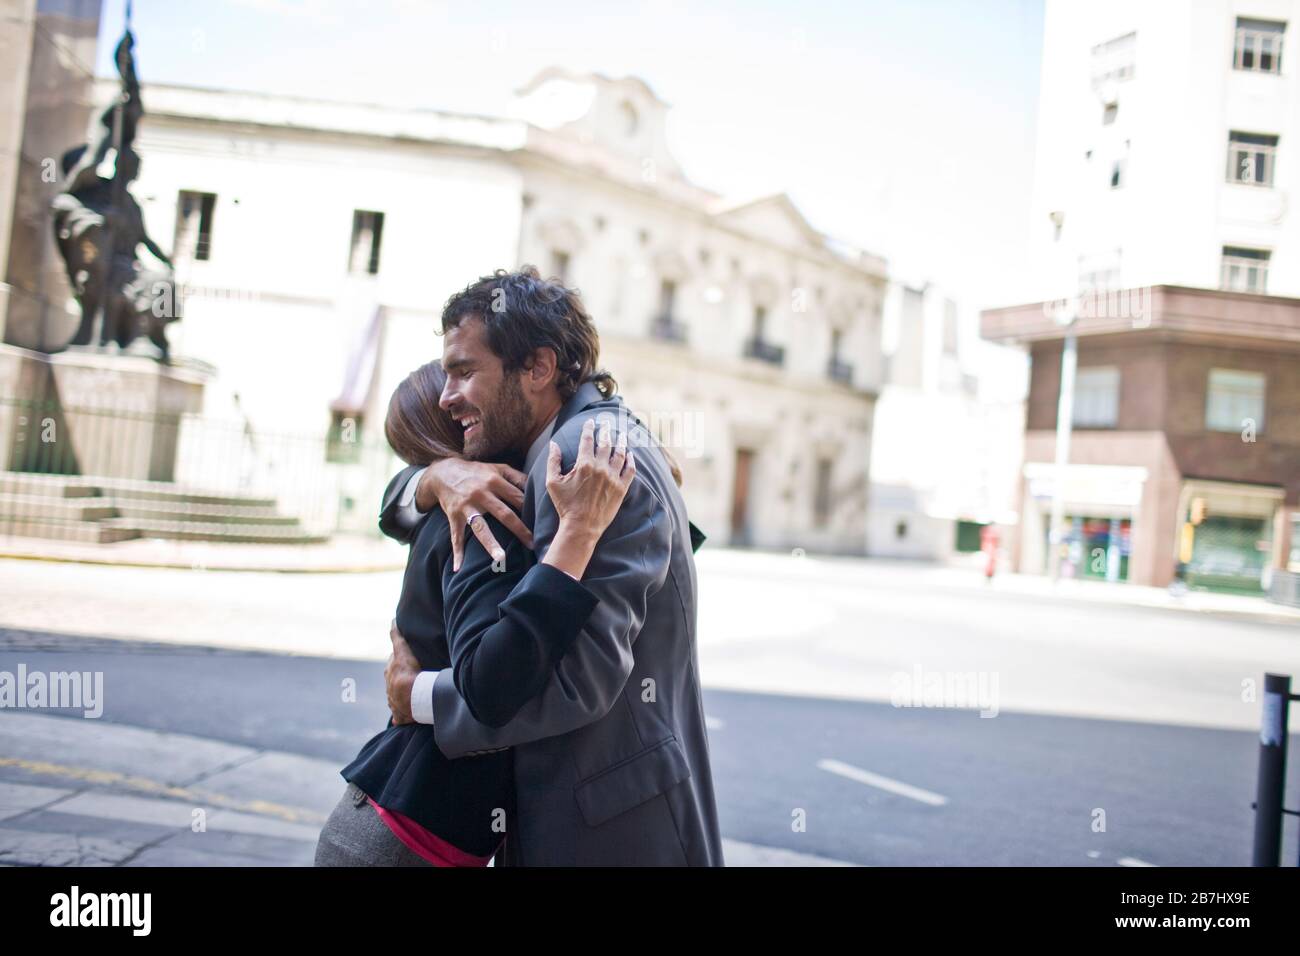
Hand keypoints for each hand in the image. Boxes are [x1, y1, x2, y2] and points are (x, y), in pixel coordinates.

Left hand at [385, 621, 419, 724]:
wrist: (413, 696)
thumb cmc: (409, 672)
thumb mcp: (402, 650)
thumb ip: (396, 636)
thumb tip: (392, 621)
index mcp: (390, 673)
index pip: (394, 664)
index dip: (400, 661)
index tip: (406, 660)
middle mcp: (390, 688)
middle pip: (394, 680)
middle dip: (400, 678)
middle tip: (412, 676)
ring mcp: (394, 702)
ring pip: (396, 697)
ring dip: (401, 696)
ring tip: (411, 695)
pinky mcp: (400, 714)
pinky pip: (399, 716)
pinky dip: (399, 717)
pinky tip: (400, 719)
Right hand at [417, 459, 530, 570]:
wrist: (443, 472)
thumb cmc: (477, 472)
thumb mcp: (497, 468)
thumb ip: (517, 476)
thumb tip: (537, 487)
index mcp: (494, 480)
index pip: (517, 497)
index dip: (531, 509)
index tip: (543, 523)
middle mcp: (481, 493)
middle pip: (504, 514)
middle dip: (519, 529)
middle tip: (532, 544)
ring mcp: (467, 506)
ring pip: (480, 527)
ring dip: (490, 544)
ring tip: (501, 558)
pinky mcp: (454, 516)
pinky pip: (456, 536)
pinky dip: (457, 552)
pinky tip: (458, 567)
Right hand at [545, 418, 634, 537]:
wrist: (581, 527)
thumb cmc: (565, 506)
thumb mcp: (553, 482)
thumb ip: (553, 461)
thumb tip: (554, 444)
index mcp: (584, 464)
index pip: (587, 440)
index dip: (589, 428)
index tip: (590, 421)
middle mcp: (600, 468)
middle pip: (605, 443)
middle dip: (605, 430)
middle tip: (607, 422)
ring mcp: (612, 478)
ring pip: (620, 454)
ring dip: (621, 442)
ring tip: (622, 435)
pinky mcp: (621, 489)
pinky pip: (630, 470)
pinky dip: (631, 461)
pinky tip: (630, 455)